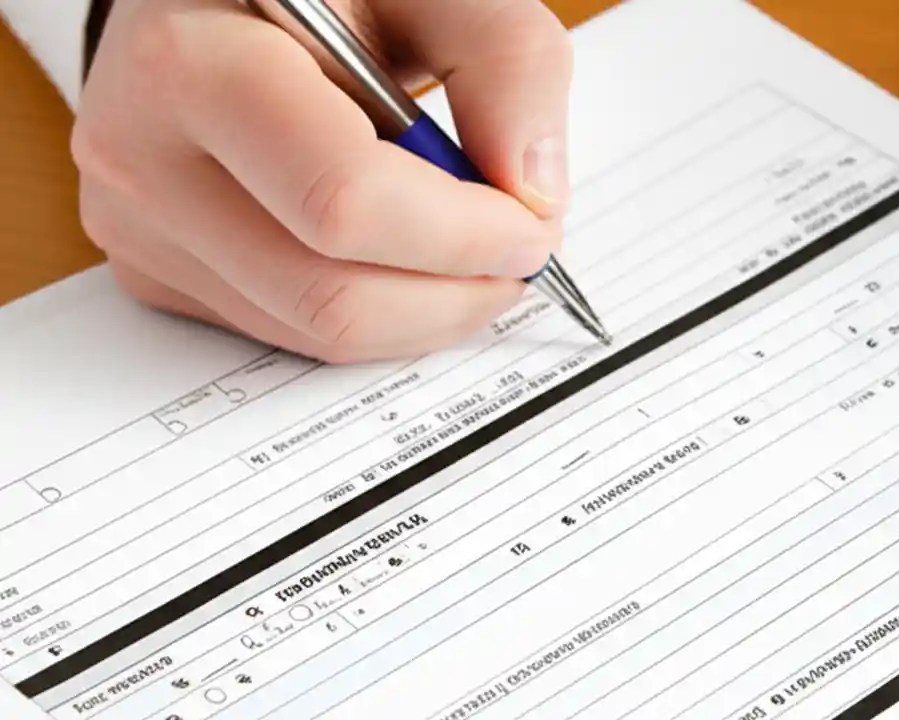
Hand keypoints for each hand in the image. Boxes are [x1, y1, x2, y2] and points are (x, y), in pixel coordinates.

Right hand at [72, 0, 571, 362]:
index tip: (533, 226)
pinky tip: (404, 257)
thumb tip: (536, 194)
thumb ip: (505, 60)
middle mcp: (142, 158)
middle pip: (332, 293)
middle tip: (519, 255)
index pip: (343, 199)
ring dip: (427, 312)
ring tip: (473, 254)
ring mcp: (141, 228)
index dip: (462, 234)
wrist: (218, 4)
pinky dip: (377, 314)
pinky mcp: (156, 273)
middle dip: (458, 290)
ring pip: (316, 331)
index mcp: (191, 63)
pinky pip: (292, 333)